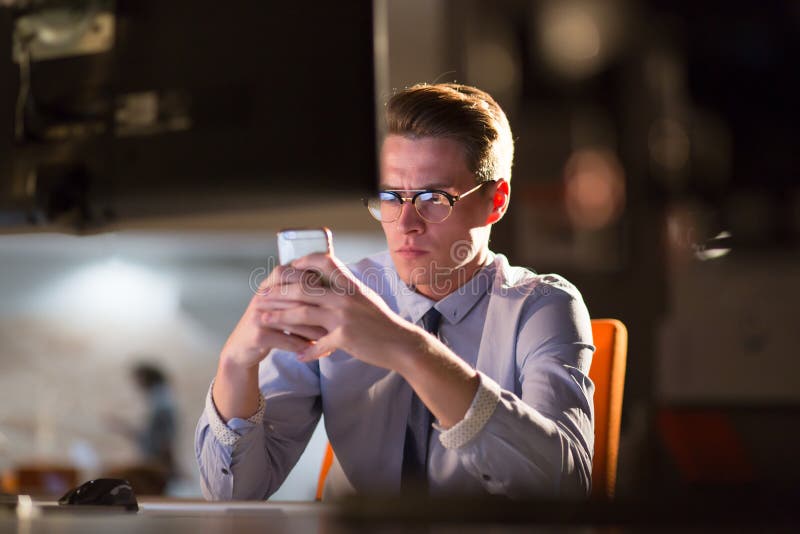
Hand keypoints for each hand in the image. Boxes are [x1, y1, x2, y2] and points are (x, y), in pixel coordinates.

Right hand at [219, 264, 328, 370]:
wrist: (242, 349)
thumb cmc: (268, 324)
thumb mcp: (277, 304)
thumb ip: (295, 292)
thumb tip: (327, 281)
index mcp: (267, 286)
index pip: (287, 271)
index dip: (308, 278)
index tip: (327, 290)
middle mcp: (261, 297)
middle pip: (295, 297)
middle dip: (318, 309)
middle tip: (336, 318)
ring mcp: (258, 316)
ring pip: (294, 320)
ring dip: (314, 331)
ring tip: (330, 338)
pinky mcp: (258, 336)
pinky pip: (287, 339)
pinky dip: (304, 346)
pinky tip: (316, 350)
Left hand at [261, 253, 422, 371]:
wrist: (402, 343)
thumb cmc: (383, 322)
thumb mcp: (366, 298)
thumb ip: (346, 290)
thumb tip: (330, 282)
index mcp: (350, 285)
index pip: (324, 261)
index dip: (304, 262)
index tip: (288, 268)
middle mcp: (345, 297)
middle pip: (304, 288)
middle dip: (279, 291)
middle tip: (262, 295)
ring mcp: (344, 317)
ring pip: (303, 313)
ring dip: (280, 317)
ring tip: (263, 319)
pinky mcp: (345, 337)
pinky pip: (318, 344)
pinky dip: (306, 350)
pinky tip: (296, 355)